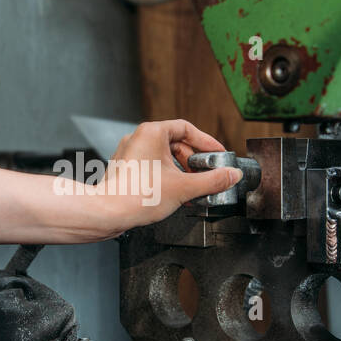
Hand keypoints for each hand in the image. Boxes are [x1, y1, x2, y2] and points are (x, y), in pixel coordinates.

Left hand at [97, 120, 243, 234]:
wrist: (108, 212)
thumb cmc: (137, 195)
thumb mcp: (185, 187)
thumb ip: (213, 180)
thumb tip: (232, 175)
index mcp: (152, 132)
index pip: (187, 128)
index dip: (206, 141)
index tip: (217, 154)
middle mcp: (138, 138)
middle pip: (175, 143)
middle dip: (194, 160)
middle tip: (207, 173)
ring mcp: (130, 153)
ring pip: (163, 157)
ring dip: (181, 170)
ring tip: (192, 186)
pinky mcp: (125, 169)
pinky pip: (152, 167)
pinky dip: (167, 176)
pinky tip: (174, 193)